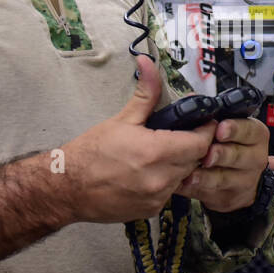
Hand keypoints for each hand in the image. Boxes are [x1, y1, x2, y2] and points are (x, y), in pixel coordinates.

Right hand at [62, 55, 215, 222]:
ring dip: (180, 164)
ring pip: (184, 177)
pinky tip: (149, 172)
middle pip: (196, 160)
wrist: (67, 187)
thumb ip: (146, 93)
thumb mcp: (122, 119)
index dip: (206, 131)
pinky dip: (166, 181)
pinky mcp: (151, 209)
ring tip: (161, 153)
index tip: (202, 123)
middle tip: (179, 135)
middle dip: (192, 146)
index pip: (201, 143)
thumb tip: (148, 63)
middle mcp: (160, 178)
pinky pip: (170, 192)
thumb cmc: (91, 152)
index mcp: (156, 152)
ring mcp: (157, 197)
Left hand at [177, 116, 269, 212]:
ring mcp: (244, 181)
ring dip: (205, 177)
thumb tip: (192, 103)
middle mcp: (254, 158)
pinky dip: (193, 189)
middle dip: (220, 154)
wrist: (240, 180)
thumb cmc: (231, 146)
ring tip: (191, 175)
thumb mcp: (231, 128)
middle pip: (236, 155)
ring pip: (223, 178)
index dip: (233, 129)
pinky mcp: (228, 198)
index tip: (220, 130)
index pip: (248, 130)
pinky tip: (183, 184)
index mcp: (256, 135)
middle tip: (207, 154)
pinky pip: (208, 193)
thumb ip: (214, 119)